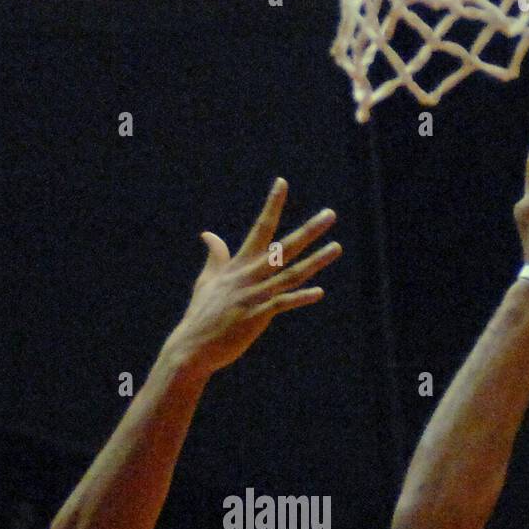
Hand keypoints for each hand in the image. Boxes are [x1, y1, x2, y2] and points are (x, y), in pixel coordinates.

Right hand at [163, 179, 340, 374]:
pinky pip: (283, 303)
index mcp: (238, 264)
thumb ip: (215, 256)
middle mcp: (249, 275)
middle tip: (330, 214)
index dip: (272, 205)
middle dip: (309, 230)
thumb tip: (208, 234)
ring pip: (291, 273)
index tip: (283, 182)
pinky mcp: (257, 316)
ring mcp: (255, 295)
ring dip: (316, 261)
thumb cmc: (201, 314)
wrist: (193, 346)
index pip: (260, 228)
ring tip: (336, 247)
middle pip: (284, 247)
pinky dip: (301, 298)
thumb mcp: (207, 281)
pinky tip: (319, 292)